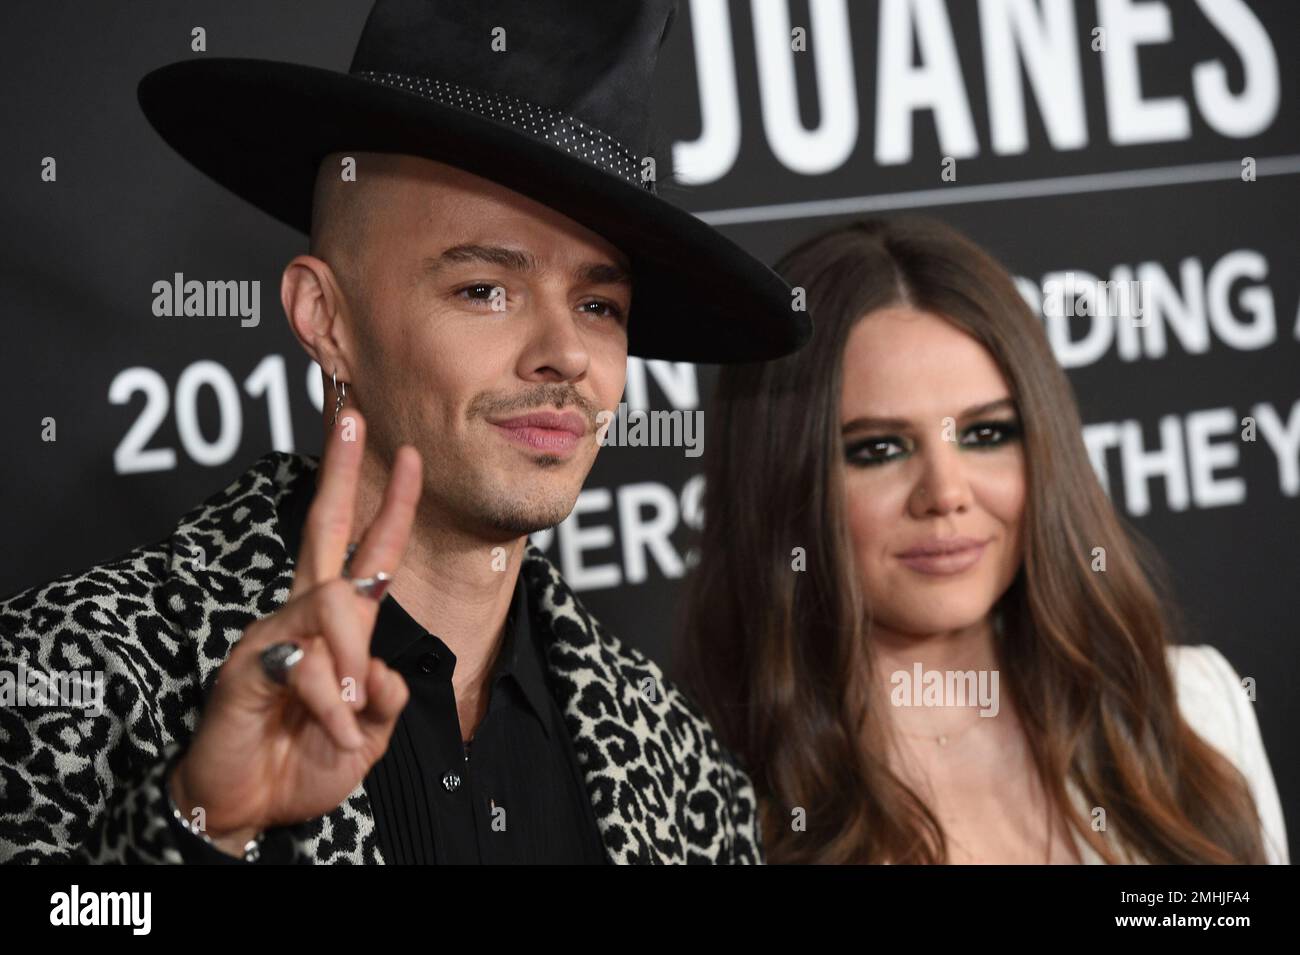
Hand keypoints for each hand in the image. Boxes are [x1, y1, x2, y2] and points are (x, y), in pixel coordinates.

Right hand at [168, 411, 420, 850]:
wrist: (246, 805)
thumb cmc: (305, 761)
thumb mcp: (368, 731)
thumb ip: (383, 698)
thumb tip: (382, 671)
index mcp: (339, 624)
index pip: (369, 553)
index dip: (393, 507)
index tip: (411, 457)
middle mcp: (304, 617)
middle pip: (323, 528)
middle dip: (341, 471)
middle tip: (355, 417)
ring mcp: (272, 635)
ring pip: (328, 603)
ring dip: (351, 662)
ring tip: (346, 717)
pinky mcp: (246, 666)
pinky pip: (302, 663)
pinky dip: (328, 703)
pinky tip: (331, 732)